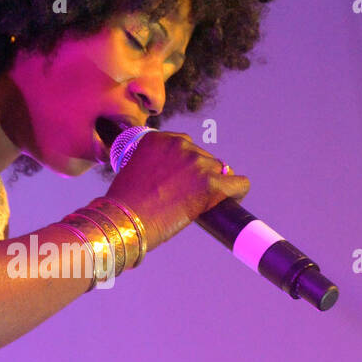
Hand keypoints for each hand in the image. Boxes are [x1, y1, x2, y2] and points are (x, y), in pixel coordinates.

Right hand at [104, 129, 250, 250]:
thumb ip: (154, 165)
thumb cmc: (124, 206)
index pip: (185, 146)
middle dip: (199, 176)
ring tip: (201, 204)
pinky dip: (237, 193)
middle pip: (204, 158)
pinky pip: (239, 184)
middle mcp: (179, 144)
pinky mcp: (210, 183)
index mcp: (158, 139)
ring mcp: (196, 162)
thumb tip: (176, 178)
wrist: (122, 222)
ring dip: (214, 185)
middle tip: (187, 198)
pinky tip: (230, 202)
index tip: (182, 181)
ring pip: (220, 171)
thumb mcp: (134, 172)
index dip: (186, 166)